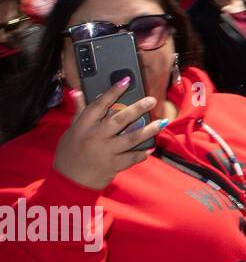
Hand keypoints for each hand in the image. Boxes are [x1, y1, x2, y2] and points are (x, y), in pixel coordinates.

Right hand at [53, 79, 167, 190]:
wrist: (68, 182)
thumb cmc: (68, 154)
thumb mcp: (70, 131)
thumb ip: (78, 112)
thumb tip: (77, 92)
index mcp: (83, 126)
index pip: (99, 105)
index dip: (113, 91)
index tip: (127, 80)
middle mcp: (95, 136)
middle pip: (120, 119)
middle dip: (138, 109)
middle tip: (152, 100)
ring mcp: (106, 151)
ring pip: (131, 138)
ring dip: (148, 130)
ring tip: (161, 123)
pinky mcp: (113, 165)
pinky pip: (132, 158)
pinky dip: (142, 153)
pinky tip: (151, 148)